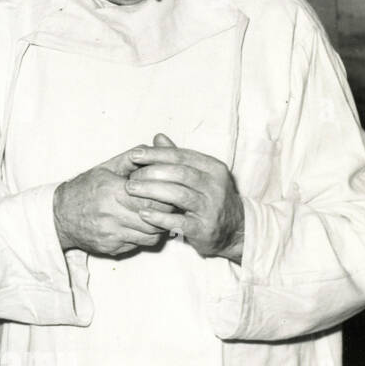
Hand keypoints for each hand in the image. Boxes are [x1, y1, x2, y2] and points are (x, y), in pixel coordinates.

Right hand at [52, 147, 175, 256]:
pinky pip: (138, 245)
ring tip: (157, 217)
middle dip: (166, 213)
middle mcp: (112, 215)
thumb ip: (130, 159)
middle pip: (154, 218)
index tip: (168, 192)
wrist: (58, 216)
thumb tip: (154, 148)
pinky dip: (144, 236)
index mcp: (112, 191)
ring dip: (158, 227)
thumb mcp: (103, 169)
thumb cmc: (82, 190)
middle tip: (169, 206)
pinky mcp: (111, 248)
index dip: (165, 196)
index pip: (152, 198)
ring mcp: (112, 234)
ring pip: (151, 235)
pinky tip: (140, 227)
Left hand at [124, 134, 244, 261]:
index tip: (134, 155)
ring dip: (151, 191)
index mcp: (213, 168)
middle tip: (129, 177)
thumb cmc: (209, 196)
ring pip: (179, 195)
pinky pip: (180, 222)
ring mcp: (211, 208)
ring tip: (130, 190)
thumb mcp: (199, 174)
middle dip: (151, 173)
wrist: (235, 228)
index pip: (182, 156)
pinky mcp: (205, 228)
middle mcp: (215, 186)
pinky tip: (143, 214)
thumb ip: (178, 157)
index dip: (156, 154)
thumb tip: (158, 137)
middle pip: (180, 174)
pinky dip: (160, 217)